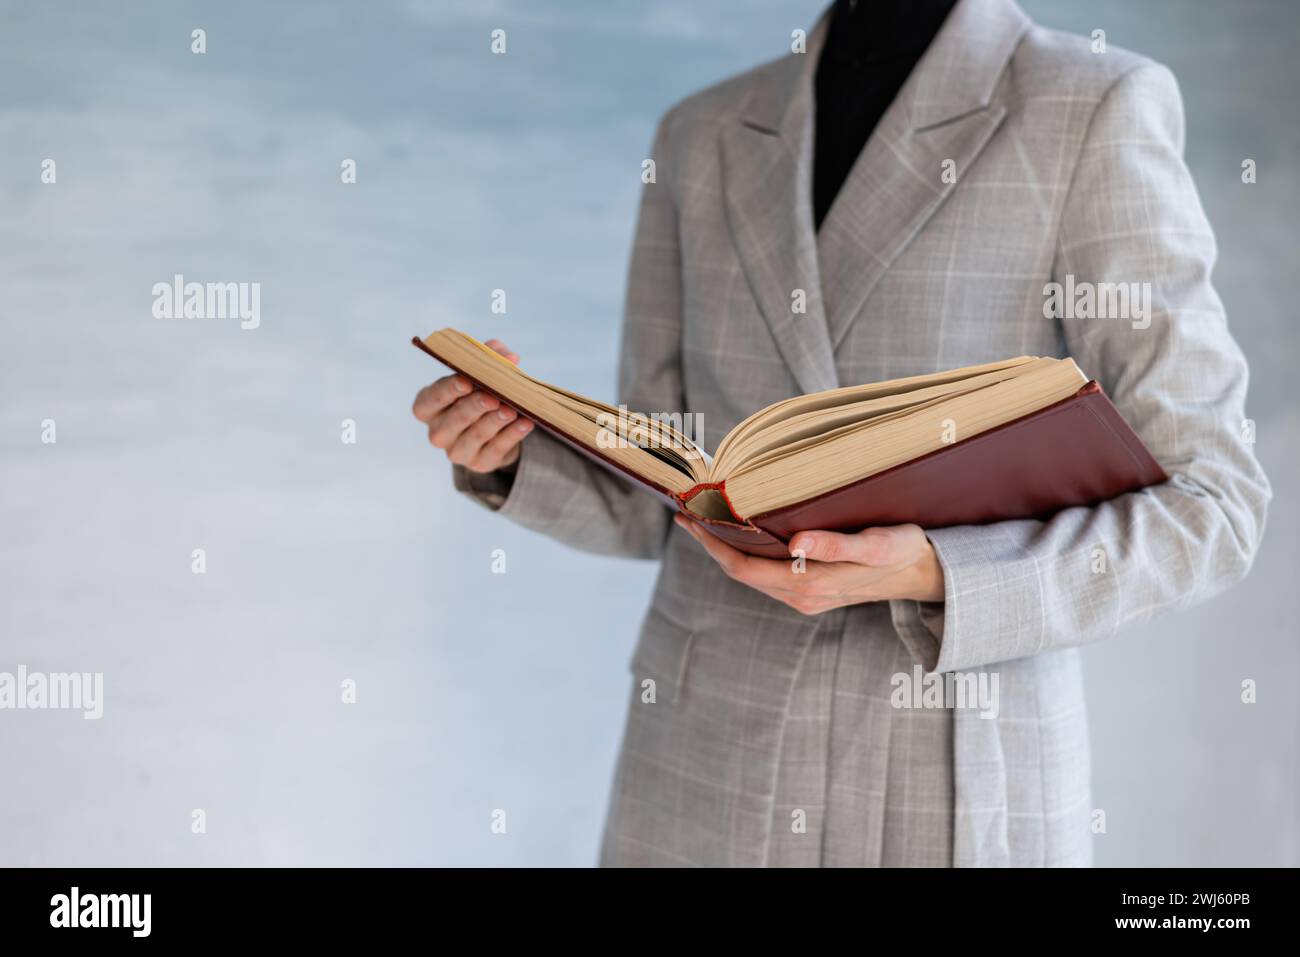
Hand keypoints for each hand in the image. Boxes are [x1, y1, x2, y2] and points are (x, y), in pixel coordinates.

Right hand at [411, 339, 534, 471]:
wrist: (491, 430)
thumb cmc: (477, 394)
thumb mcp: (478, 374)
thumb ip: (488, 358)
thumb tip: (506, 355)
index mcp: (427, 407)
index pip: (432, 398)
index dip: (448, 390)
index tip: (466, 381)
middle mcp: (437, 432)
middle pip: (456, 418)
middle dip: (476, 405)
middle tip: (493, 396)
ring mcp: (457, 452)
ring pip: (477, 434)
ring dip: (496, 420)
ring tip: (512, 408)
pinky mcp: (479, 463)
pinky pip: (496, 449)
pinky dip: (512, 435)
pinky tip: (525, 422)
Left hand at [674, 515, 944, 613]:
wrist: (925, 573)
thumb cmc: (903, 551)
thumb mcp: (877, 544)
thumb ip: (836, 545)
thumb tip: (795, 543)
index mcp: (810, 585)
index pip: (745, 567)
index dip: (713, 545)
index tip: (690, 520)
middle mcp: (801, 596)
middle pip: (741, 572)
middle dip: (712, 544)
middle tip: (687, 513)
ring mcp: (804, 597)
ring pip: (752, 574)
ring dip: (727, 550)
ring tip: (706, 519)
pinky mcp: (811, 591)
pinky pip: (767, 574)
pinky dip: (747, 554)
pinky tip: (742, 534)